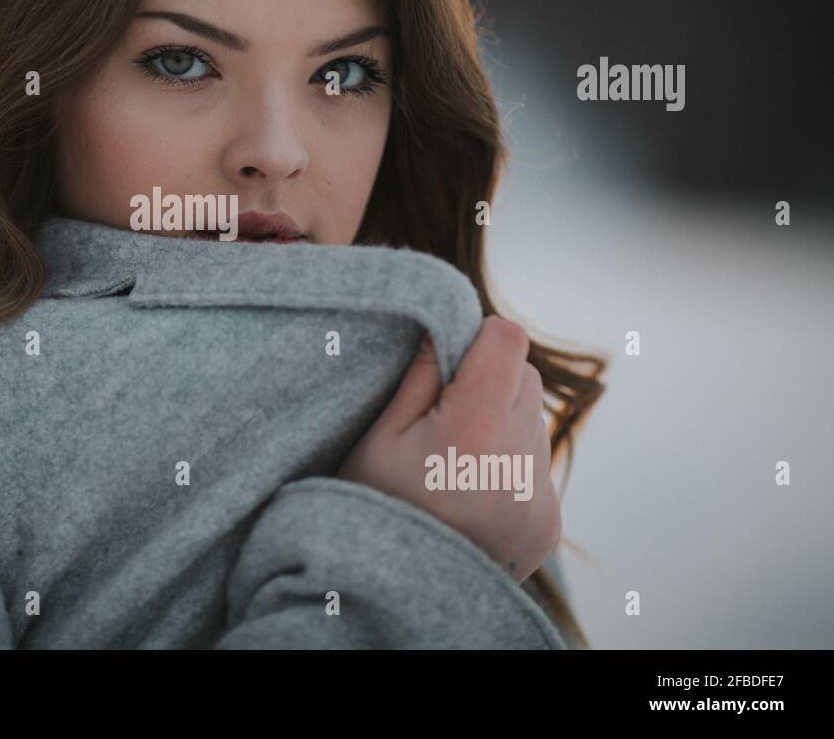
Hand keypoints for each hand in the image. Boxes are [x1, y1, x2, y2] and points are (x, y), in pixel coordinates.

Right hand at [335, 315, 559, 583]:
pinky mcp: (548, 522)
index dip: (478, 337)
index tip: (448, 358)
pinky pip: (535, 463)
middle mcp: (517, 464)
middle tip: (443, 414)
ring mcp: (539, 497)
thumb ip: (418, 375)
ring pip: (532, 418)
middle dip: (488, 380)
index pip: (509, 341)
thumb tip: (446, 325)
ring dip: (500, 422)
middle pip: (524, 377)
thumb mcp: (376, 437)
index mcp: (472, 432)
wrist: (395, 595)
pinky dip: (508, 464)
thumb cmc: (371, 508)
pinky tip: (470, 489)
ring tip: (454, 459)